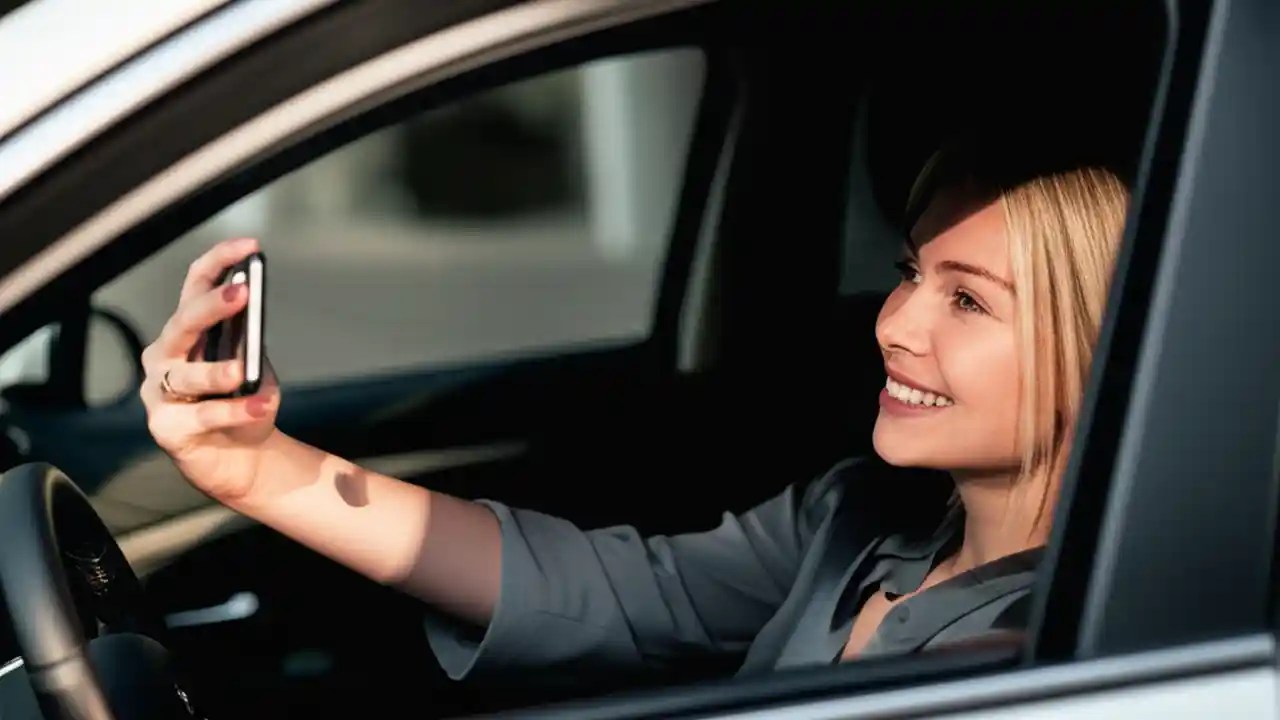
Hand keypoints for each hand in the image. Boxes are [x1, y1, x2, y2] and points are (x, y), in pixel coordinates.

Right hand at [140, 237, 280, 502]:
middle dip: (211, 305)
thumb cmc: (245, 402)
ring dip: (219, 372)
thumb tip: (251, 321)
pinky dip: (235, 411)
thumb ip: (248, 344)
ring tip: (245, 372)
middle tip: (243, 293)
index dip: (219, 261)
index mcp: (186, 332)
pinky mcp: (165, 429)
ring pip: (187, 375)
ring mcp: (158, 393)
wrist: (244, 459)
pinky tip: (260, 406)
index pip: (194, 286)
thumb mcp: (254, 367)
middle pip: (182, 323)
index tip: (251, 245)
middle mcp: (163, 357)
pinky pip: (202, 416)